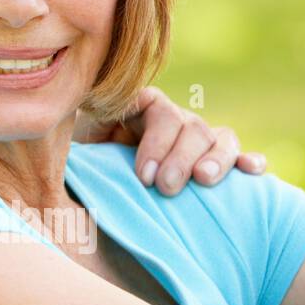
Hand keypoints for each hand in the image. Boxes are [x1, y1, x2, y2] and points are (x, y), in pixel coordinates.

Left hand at [73, 86, 266, 195]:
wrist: (100, 196)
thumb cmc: (86, 172)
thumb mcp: (76, 152)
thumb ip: (73, 140)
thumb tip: (53, 137)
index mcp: (134, 110)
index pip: (153, 108)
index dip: (153, 141)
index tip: (143, 177)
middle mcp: (169, 120)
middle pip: (188, 124)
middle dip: (178, 157)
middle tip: (165, 187)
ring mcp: (196, 139)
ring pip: (217, 135)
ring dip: (215, 157)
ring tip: (205, 181)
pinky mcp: (219, 161)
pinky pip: (241, 153)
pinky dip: (248, 160)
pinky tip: (252, 171)